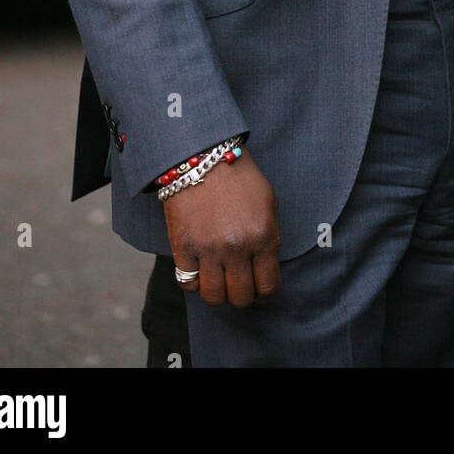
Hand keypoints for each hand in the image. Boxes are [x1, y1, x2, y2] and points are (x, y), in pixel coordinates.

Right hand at [163, 147, 281, 307]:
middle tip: (238, 283)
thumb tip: (265, 266)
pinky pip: (188, 283)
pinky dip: (194, 281)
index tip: (259, 288)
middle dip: (242, 295)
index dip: (265, 293)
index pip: (268, 286)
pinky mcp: (183, 247)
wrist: (202, 155)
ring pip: (214, 297)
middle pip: (241, 297)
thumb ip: (270, 236)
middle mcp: (238, 247)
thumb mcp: (268, 202)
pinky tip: (199, 268)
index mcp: (264, 236)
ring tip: (218, 278)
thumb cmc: (238, 176)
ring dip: (217, 292)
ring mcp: (209, 249)